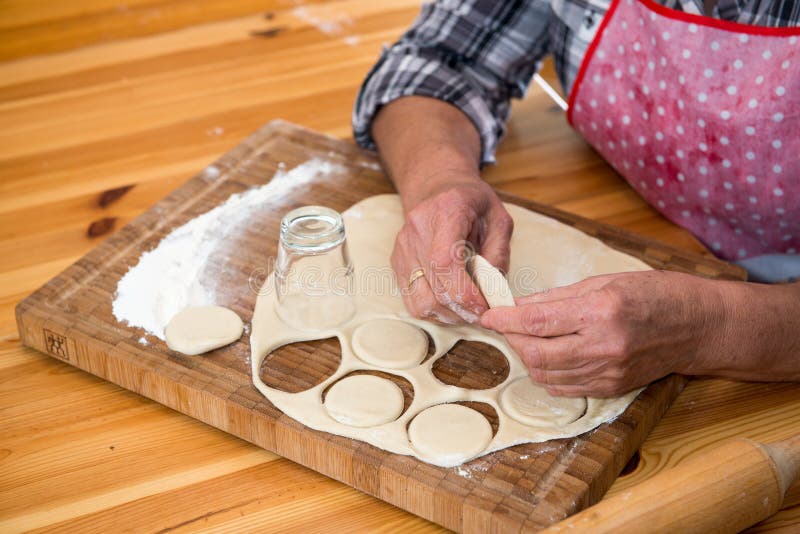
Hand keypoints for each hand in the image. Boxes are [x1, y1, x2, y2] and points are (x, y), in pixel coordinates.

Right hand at [392, 174, 513, 323]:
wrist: (437, 188)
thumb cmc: (471, 202)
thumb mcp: (499, 217)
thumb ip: (499, 251)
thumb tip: (493, 288)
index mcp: (446, 212)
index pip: (445, 262)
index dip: (464, 292)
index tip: (484, 305)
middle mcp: (418, 229)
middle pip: (435, 288)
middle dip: (463, 309)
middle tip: (483, 313)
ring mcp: (403, 247)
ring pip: (421, 301)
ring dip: (448, 314)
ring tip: (467, 310)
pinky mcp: (397, 261)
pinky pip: (412, 299)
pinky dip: (434, 310)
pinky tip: (450, 304)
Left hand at [480, 270, 725, 396]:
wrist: (697, 327)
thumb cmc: (655, 294)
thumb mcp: (604, 281)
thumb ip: (557, 297)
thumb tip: (520, 306)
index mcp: (600, 311)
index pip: (537, 321)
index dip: (505, 320)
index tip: (489, 315)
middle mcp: (603, 346)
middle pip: (536, 353)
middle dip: (513, 340)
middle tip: (508, 326)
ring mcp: (607, 372)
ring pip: (546, 374)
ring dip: (528, 357)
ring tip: (528, 339)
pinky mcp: (610, 388)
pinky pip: (564, 387)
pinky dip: (547, 373)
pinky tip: (549, 355)